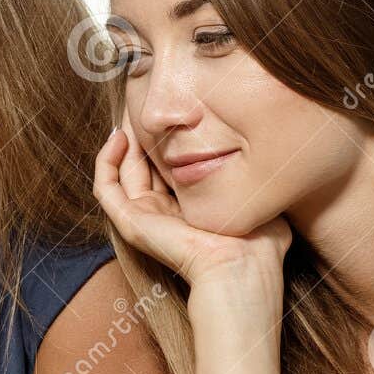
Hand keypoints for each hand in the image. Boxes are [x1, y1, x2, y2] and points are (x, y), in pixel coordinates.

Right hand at [94, 115, 291, 298]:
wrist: (240, 266)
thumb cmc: (258, 244)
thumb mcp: (259, 201)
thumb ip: (254, 181)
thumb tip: (266, 160)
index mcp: (190, 210)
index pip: (170, 169)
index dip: (166, 141)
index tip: (173, 116)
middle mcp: (164, 214)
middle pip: (143, 167)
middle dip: (142, 136)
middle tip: (144, 107)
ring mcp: (144, 219)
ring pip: (122, 173)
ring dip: (123, 142)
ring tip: (129, 117)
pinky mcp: (130, 222)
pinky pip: (106, 187)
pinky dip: (106, 160)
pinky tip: (119, 136)